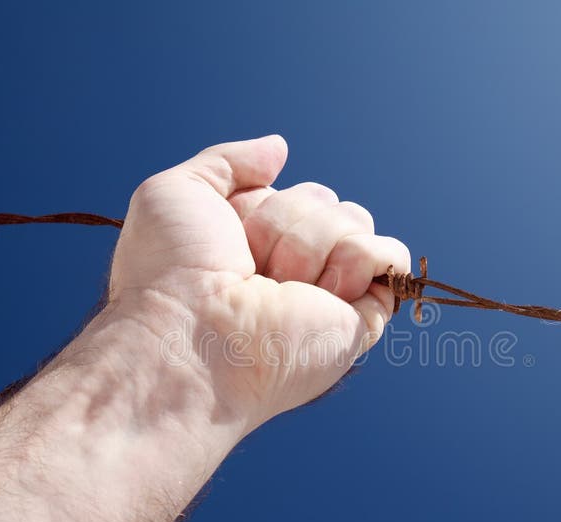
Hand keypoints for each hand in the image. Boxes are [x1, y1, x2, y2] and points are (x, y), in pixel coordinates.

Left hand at [108, 135, 409, 430]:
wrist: (189, 334)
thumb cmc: (169, 272)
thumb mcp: (178, 191)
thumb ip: (229, 160)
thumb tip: (280, 149)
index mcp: (257, 243)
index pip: (293, 190)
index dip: (261, 202)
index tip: (230, 235)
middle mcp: (295, 267)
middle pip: (327, 200)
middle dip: (287, 220)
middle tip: (251, 264)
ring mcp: (330, 293)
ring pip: (356, 220)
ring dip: (311, 243)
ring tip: (277, 286)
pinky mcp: (362, 319)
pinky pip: (391, 256)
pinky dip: (360, 258)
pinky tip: (322, 290)